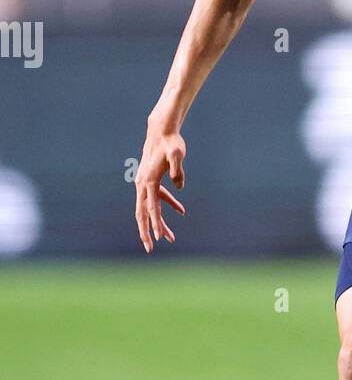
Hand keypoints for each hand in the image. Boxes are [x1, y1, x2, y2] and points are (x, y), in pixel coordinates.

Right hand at [134, 127, 186, 253]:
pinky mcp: (150, 180)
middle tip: (150, 249)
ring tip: (170, 237)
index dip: (156, 224)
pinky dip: (167, 205)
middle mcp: (142, 184)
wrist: (162, 131)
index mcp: (148, 181)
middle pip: (143, 213)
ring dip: (158, 222)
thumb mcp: (177, 154)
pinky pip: (157, 198)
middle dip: (146, 232)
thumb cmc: (171, 142)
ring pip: (149, 208)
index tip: (159, 238)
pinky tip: (181, 211)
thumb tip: (180, 186)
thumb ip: (178, 170)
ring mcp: (144, 182)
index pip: (152, 208)